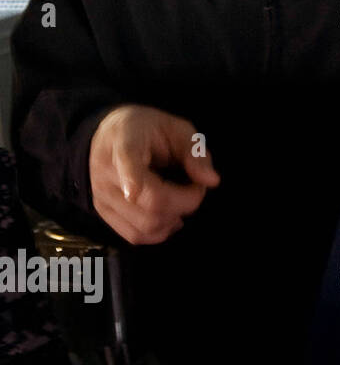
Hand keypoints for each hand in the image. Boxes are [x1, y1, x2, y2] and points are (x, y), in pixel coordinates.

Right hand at [89, 105, 220, 244]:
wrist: (110, 135)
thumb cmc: (148, 130)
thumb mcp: (177, 129)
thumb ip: (195, 152)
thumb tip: (211, 181)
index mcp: (125, 144)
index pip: (125, 163)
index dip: (131, 179)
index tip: (133, 192)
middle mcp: (107, 173)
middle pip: (151, 204)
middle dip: (187, 201)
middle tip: (195, 186)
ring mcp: (102, 196)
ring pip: (145, 226)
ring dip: (175, 218)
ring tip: (182, 198)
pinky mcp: (104, 213)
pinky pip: (135, 235)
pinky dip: (159, 232)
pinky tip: (170, 217)